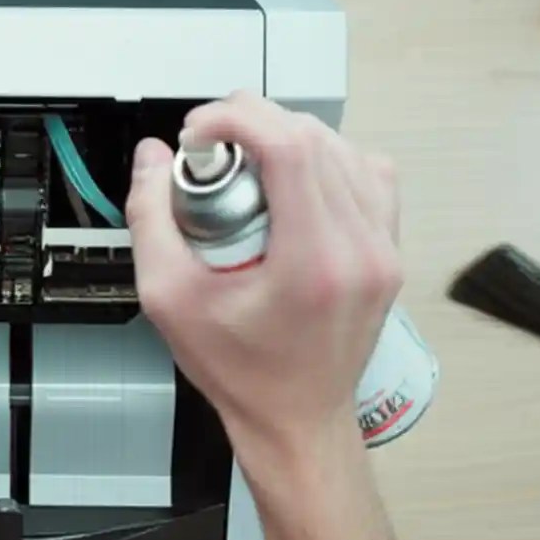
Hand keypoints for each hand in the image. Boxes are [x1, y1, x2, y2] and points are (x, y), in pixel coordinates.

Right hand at [125, 92, 401, 460]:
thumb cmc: (241, 373)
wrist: (295, 421)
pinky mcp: (389, 251)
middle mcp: (360, 249)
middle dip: (253, 125)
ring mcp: (383, 249)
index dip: (236, 118)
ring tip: (248, 170)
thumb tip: (154, 158)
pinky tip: (294, 183)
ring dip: (288, 139)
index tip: (199, 133)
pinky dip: (327, 161)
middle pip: (313, 137)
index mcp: (313, 262)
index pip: (289, 145)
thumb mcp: (168, 299)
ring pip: (344, 148)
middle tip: (212, 153)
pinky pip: (368, 174)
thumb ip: (151, 219)